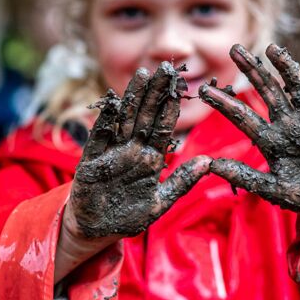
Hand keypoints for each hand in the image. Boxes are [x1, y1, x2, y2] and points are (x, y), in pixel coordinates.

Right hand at [66, 62, 210, 239]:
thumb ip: (182, 182)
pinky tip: (111, 103)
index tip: (182, 84)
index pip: (163, 126)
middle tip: (165, 67)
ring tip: (142, 75)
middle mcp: (131, 150)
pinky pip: (98, 139)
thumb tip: (208, 162)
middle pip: (144, 116)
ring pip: (123, 120)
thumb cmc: (129, 216)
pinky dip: (104, 122)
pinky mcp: (90, 163)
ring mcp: (111, 153)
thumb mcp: (161, 202)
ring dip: (132, 98)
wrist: (97, 232)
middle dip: (155, 92)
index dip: (171, 106)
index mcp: (150, 157)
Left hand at [199, 44, 299, 228]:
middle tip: (234, 48)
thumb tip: (211, 166)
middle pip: (267, 91)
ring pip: (295, 88)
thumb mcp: (271, 190)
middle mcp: (287, 124)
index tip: (203, 89)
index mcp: (269, 139)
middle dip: (252, 69)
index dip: (223, 103)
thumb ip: (244, 177)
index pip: (242, 116)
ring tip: (272, 48)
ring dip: (285, 68)